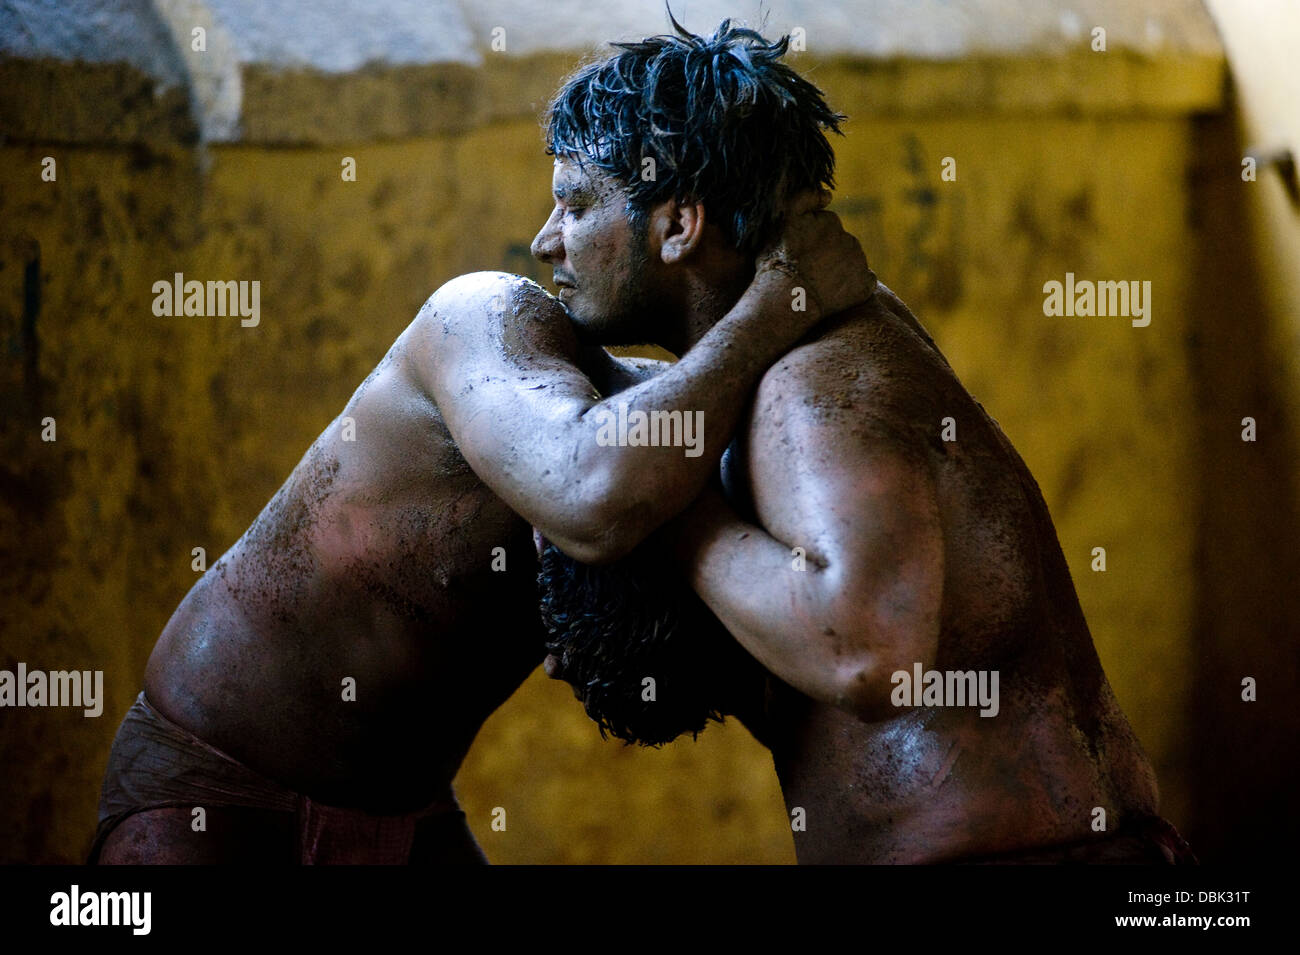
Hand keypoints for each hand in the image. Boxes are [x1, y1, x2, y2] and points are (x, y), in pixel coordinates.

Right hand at [754, 189, 873, 321]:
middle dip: (827, 254)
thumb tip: (828, 194)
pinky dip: (853, 286)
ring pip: (851, 262)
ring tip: (817, 283)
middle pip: (840, 244)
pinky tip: (835, 294)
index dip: (810, 240)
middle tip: (807, 270)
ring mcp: (859, 263)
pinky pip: (864, 282)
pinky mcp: (864, 286)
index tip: (798, 254)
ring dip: (839, 269)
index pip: (824, 227)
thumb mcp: (783, 218)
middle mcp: (849, 239)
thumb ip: (805, 197)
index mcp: (831, 222)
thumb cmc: (779, 260)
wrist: (788, 298)